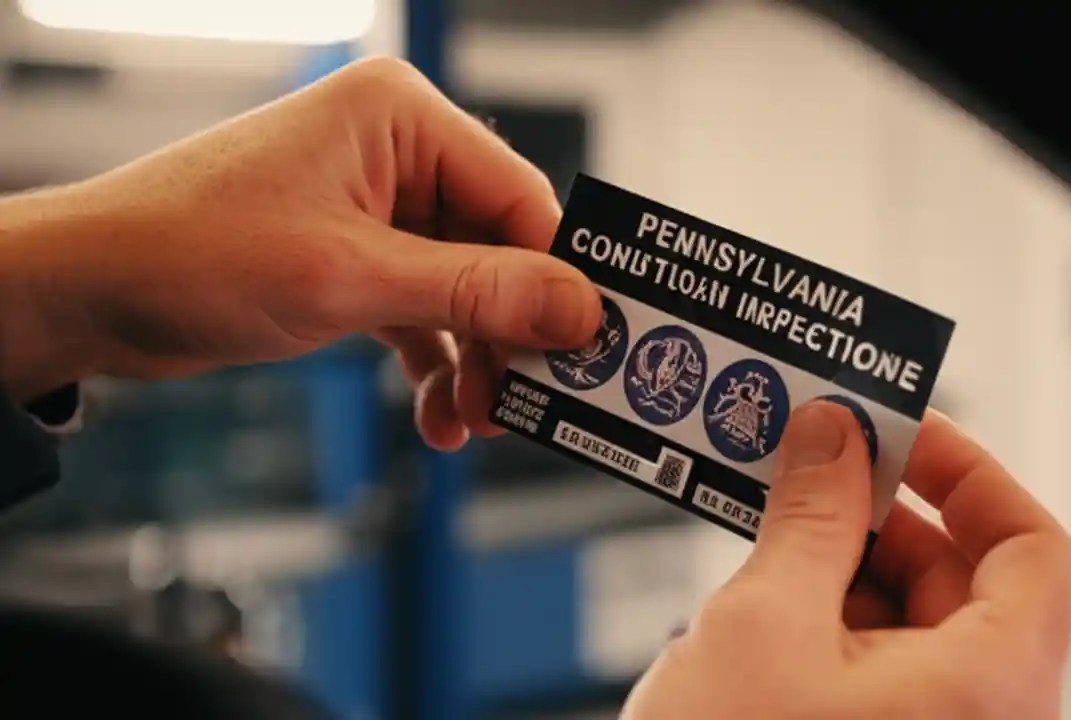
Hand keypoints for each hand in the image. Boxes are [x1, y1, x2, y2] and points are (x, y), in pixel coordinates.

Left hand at [0, 57, 599, 447]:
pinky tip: (437, 415)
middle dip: (509, 333)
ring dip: (473, 360)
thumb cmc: (191, 250)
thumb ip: (475, 292)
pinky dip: (434, 363)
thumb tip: (577, 308)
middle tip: (529, 401)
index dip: (557, 277)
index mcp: (401, 117)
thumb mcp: (352, 277)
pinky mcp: (356, 256)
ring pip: (465, 289)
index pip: (519, 197)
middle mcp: (396, 152)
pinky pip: (423, 311)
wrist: (88, 291)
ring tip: (473, 420)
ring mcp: (376, 206)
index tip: (589, 346)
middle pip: (499, 249)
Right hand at [621, 403, 1070, 719]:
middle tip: (812, 459)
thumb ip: (807, 517)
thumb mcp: (762, 626)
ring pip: (914, 618)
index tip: (902, 430)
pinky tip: (770, 582)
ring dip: (846, 557)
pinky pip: (877, 660)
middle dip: (884, 510)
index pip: (1034, 549)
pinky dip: (829, 611)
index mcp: (987, 692)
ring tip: (774, 519)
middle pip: (966, 577)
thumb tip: (830, 435)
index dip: (973, 474)